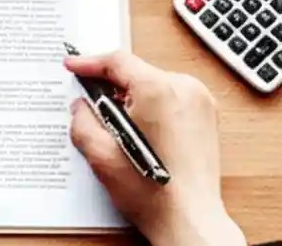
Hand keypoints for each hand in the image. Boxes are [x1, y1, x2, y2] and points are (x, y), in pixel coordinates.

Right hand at [65, 52, 246, 245]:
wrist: (190, 221)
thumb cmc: (153, 193)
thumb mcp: (101, 154)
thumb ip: (82, 120)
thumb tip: (81, 106)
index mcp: (158, 90)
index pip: (117, 61)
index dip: (89, 62)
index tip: (74, 66)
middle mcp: (184, 89)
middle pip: (136, 72)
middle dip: (111, 85)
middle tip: (91, 104)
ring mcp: (200, 102)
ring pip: (153, 84)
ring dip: (132, 97)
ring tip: (118, 126)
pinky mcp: (207, 116)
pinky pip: (171, 97)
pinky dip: (152, 106)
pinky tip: (140, 131)